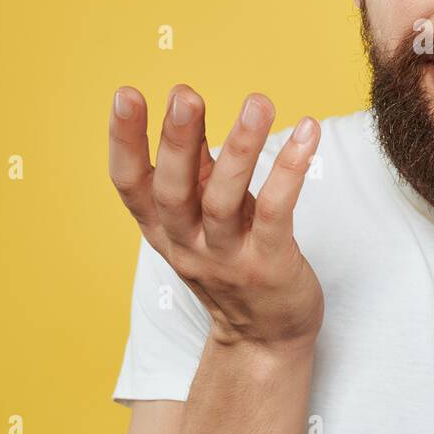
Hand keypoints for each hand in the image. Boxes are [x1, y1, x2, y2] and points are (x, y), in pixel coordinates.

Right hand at [108, 84, 324, 351]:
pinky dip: (289, 171)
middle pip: (173, 192)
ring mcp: (227, 259)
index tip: (125, 94)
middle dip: (177, 141)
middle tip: (184, 94)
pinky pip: (276, 213)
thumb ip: (194, 172)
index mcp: (163, 229)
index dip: (124, 141)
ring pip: (224, 201)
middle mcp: (187, 245)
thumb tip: (185, 110)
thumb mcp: (201, 220)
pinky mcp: (268, 266)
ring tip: (258, 102)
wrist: (265, 340)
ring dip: (240, 147)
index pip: (130, 185)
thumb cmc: (234, 263)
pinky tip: (308, 133)